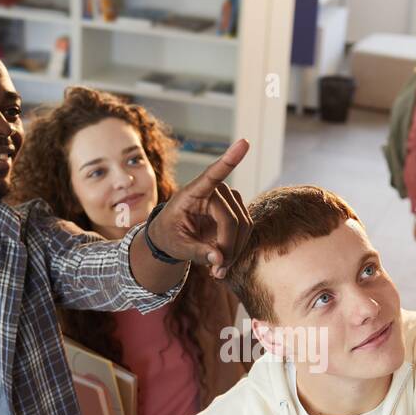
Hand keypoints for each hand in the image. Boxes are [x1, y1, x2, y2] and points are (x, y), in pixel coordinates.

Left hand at [147, 139, 252, 277]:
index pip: (212, 175)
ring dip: (234, 251)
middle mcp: (214, 191)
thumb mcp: (177, 246)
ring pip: (243, 226)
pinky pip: (246, 230)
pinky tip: (224, 262)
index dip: (229, 160)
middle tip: (216, 272)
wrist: (172, 236)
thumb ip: (196, 252)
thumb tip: (218, 260)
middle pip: (232, 220)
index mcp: (192, 193)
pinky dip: (237, 249)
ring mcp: (228, 198)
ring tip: (217, 269)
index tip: (244, 142)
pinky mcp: (237, 209)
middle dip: (228, 249)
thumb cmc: (170, 236)